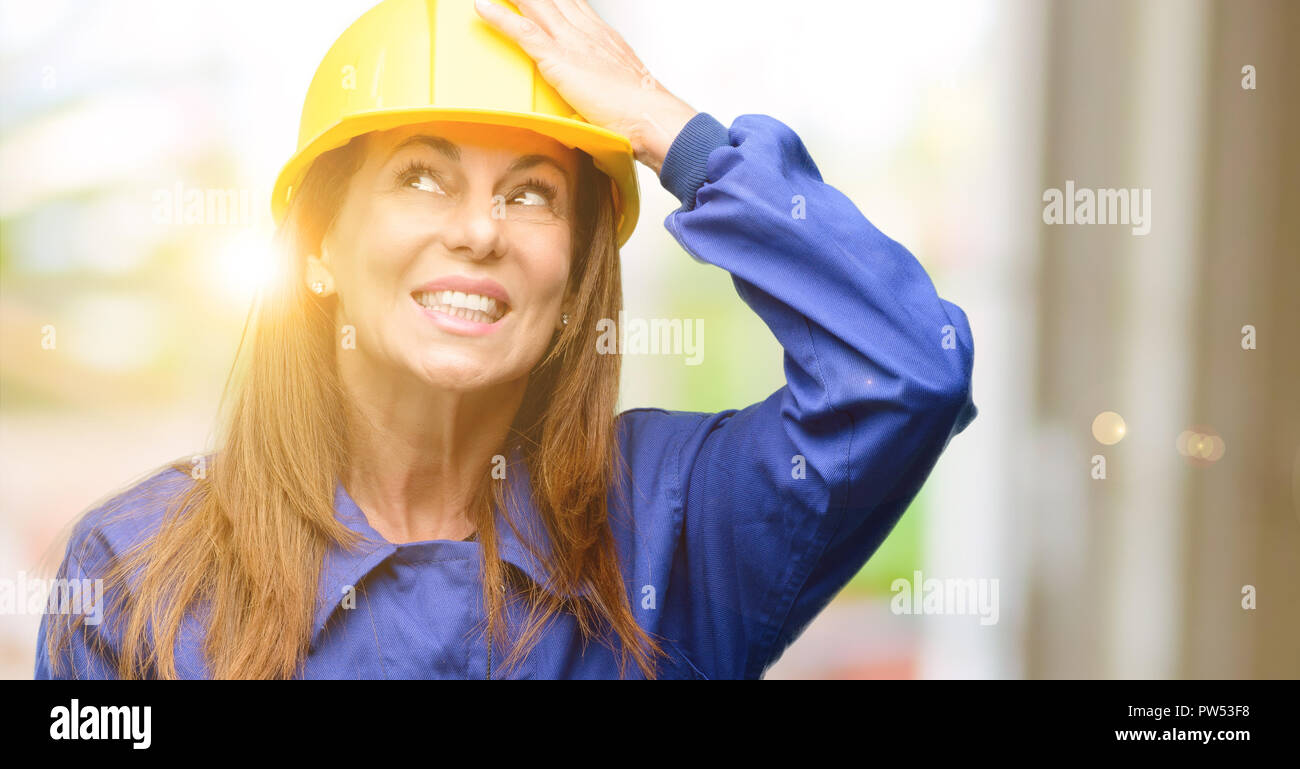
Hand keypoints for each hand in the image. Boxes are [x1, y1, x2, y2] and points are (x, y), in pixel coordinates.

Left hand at [474, 0, 697, 174]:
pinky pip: (522, 31)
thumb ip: (606, 85)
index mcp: (603, 36)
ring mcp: (571, 42)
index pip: (573, 4)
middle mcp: (587, 31)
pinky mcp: (558, 59)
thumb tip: (600, 99)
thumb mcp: (622, 88)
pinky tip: (483, 7)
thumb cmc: (642, 110)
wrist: (650, 115)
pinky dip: (500, 18)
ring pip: (536, 5)